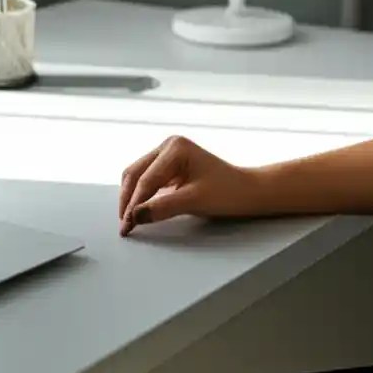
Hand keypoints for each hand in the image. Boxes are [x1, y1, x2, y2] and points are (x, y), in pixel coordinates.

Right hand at [118, 135, 260, 236]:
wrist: (248, 192)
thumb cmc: (228, 192)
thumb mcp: (194, 201)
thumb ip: (162, 208)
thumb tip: (134, 218)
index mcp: (175, 147)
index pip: (146, 179)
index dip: (134, 205)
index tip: (126, 226)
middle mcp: (168, 146)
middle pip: (136, 174)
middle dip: (128, 200)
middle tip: (124, 226)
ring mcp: (168, 155)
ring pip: (138, 177)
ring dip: (131, 198)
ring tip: (128, 222)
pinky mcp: (170, 167)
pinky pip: (148, 181)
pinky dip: (141, 197)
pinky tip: (138, 212)